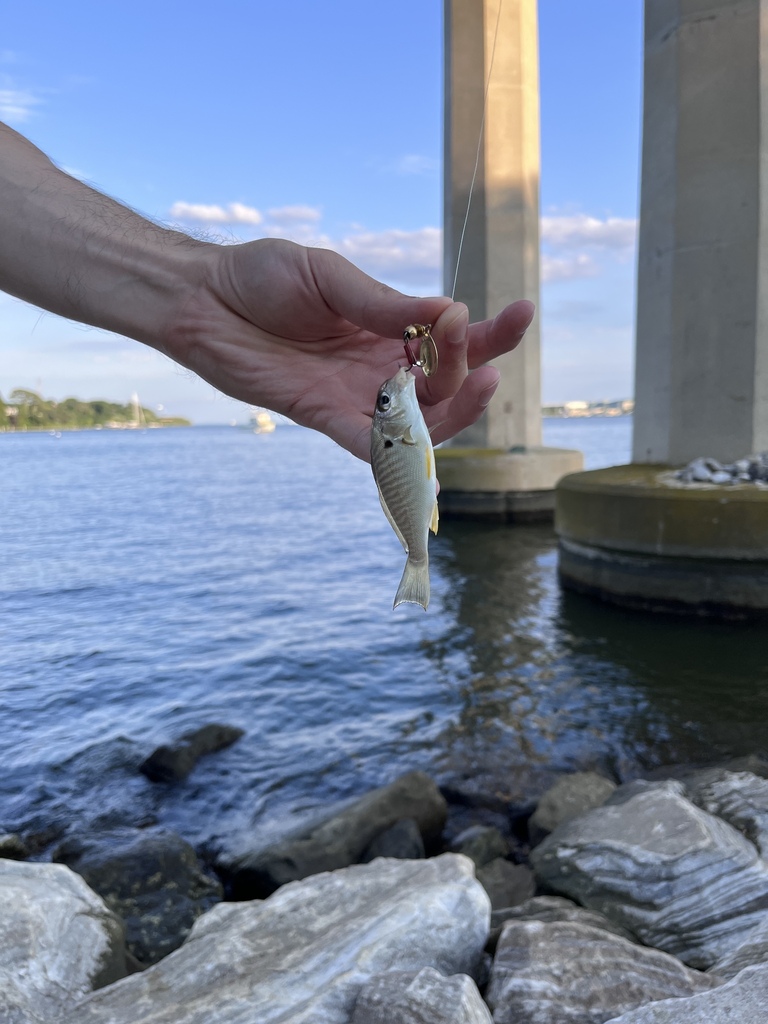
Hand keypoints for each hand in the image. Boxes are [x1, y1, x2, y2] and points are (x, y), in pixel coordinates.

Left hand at [168, 238, 534, 460]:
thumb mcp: (332, 278)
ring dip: (453, 410)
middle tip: (474, 348)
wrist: (204, 298)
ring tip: (476, 385)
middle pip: (445, 384)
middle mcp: (380, 368)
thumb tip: (451, 314)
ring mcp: (354, 395)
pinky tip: (434, 471)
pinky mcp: (324, 416)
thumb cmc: (263, 277)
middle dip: (470, 368)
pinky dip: (400, 459)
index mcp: (389, 329)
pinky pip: (370, 446)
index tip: (524, 313)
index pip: (453, 338)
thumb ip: (386, 305)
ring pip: (419, 419)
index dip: (492, 333)